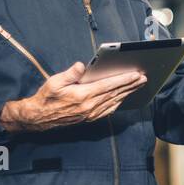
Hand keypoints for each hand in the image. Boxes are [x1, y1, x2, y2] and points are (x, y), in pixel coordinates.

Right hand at [0, 62, 145, 131]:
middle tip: (143, 78)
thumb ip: (70, 73)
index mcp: (83, 95)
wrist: (40, 117)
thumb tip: (82, 66)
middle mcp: (90, 106)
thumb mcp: (55, 82)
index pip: (108, 86)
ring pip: (114, 101)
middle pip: (115, 93)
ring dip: (127, 93)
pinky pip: (108, 110)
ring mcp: (91, 114)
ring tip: (138, 85)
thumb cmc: (47, 97)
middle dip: (131, 85)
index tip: (136, 74)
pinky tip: (124, 97)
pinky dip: (118, 102)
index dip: (124, 79)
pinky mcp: (90, 118)